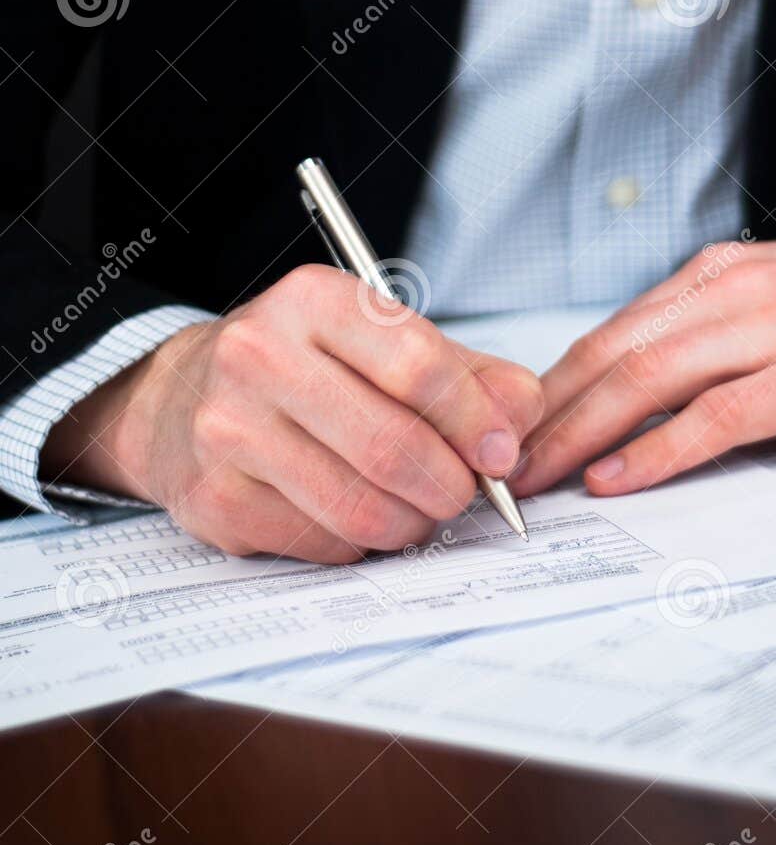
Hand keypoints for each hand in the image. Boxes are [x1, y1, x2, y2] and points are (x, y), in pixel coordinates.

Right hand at [42, 265, 542, 561]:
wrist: (184, 397)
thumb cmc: (302, 366)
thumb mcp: (384, 342)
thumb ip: (468, 372)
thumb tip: (522, 416)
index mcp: (313, 301)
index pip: (417, 366)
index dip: (475, 420)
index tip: (501, 451)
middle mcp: (260, 356)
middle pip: (392, 447)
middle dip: (450, 485)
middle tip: (464, 493)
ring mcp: (229, 431)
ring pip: (360, 509)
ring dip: (411, 523)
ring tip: (417, 507)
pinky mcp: (216, 498)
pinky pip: (323, 543)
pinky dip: (360, 542)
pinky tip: (354, 513)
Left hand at [512, 210, 775, 499]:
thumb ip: (725, 327)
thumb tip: (660, 382)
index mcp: (721, 274)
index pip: (611, 331)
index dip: (553, 386)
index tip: (514, 431)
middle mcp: (732, 292)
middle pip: (609, 354)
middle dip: (544, 415)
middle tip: (495, 465)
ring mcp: (774, 329)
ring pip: (645, 378)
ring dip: (579, 434)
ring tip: (533, 479)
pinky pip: (718, 415)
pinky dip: (658, 448)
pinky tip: (618, 477)